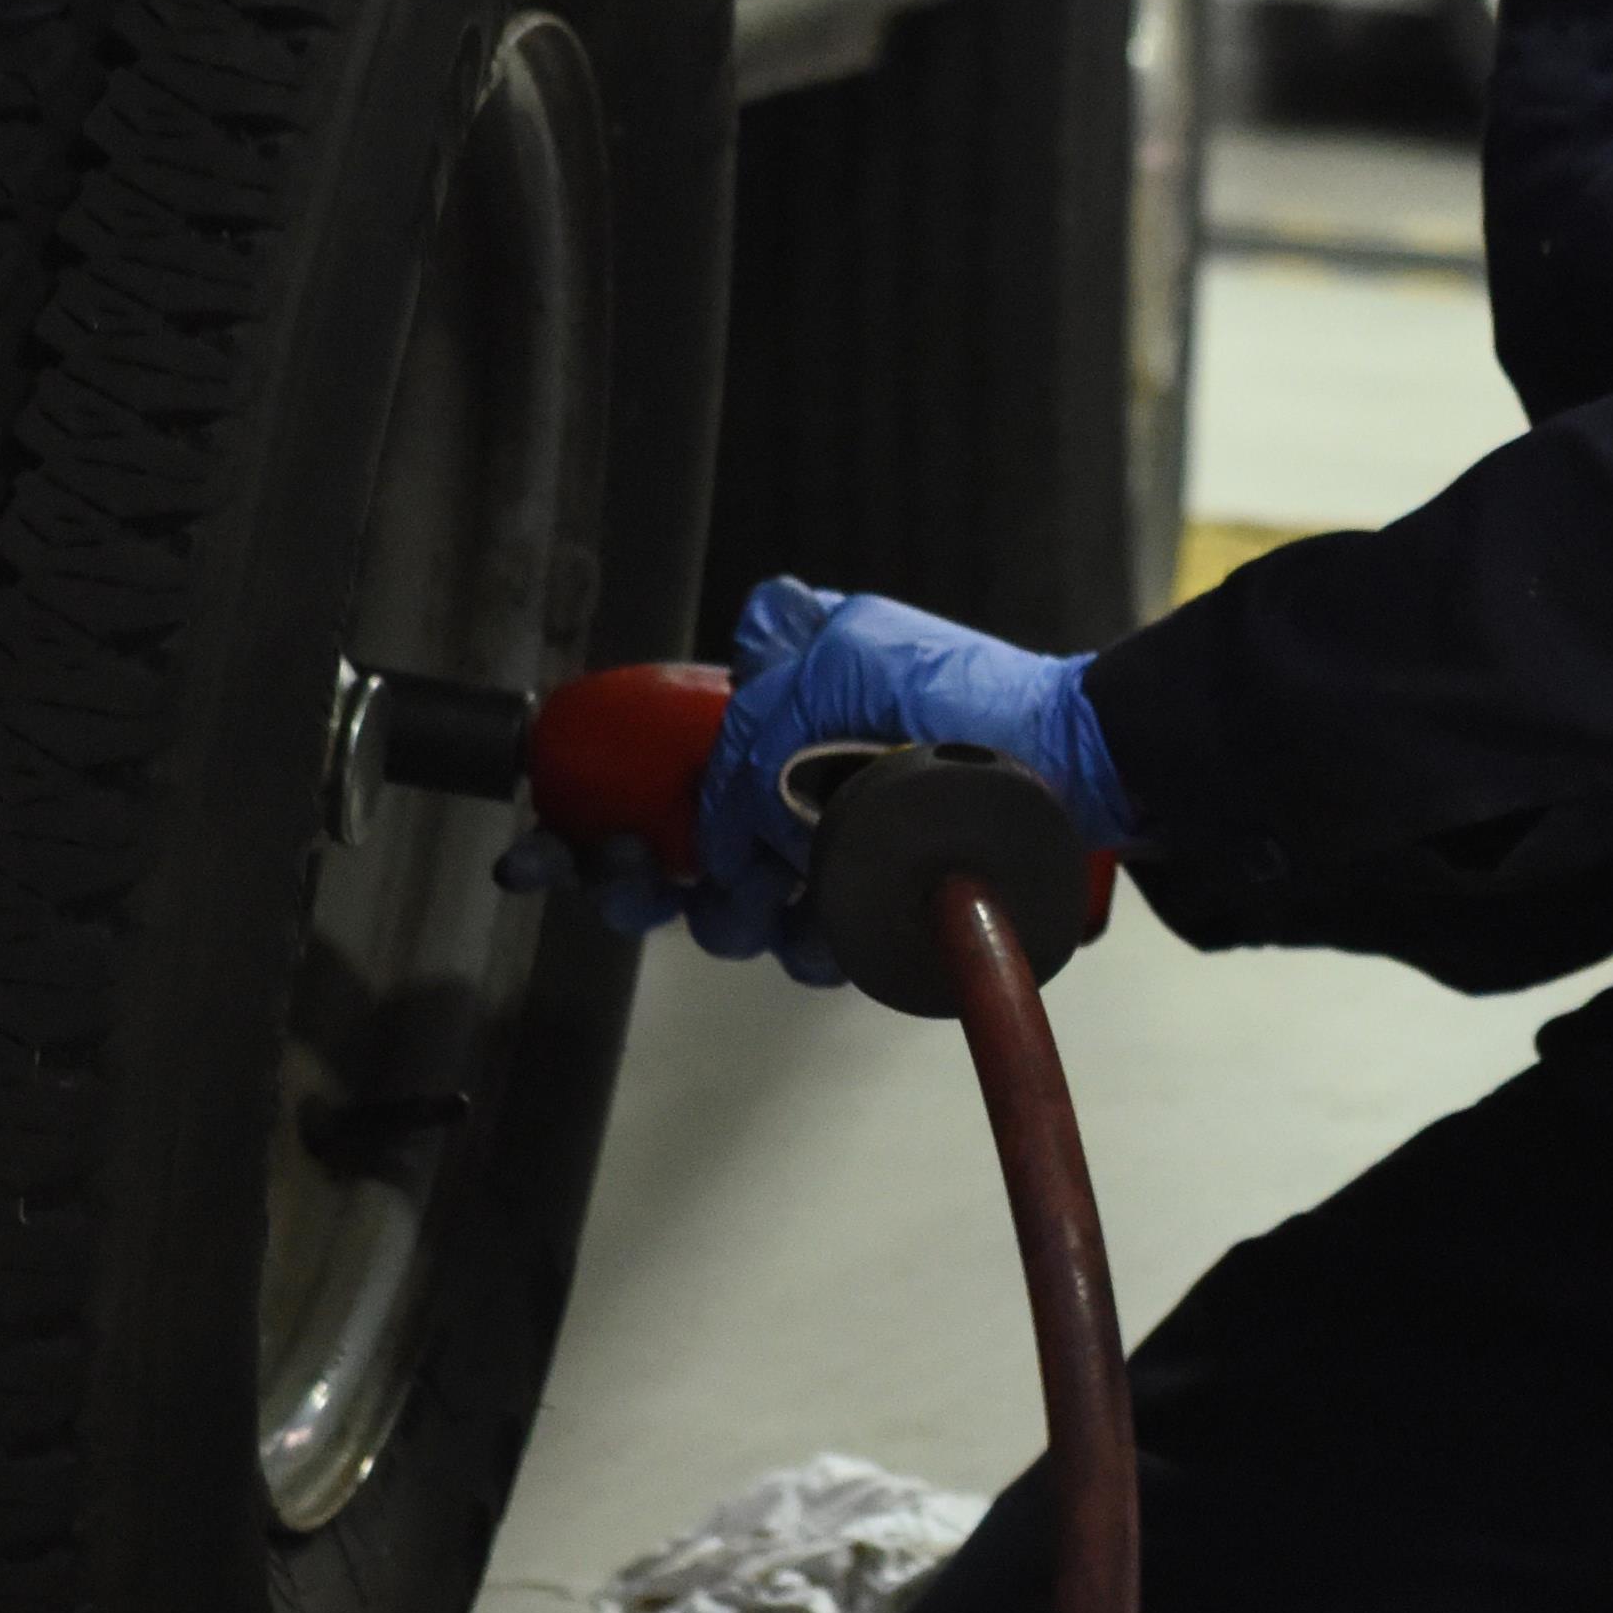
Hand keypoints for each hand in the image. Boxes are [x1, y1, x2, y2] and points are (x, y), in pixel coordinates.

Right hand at [494, 584, 1133, 980]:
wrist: (1069, 766)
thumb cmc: (959, 694)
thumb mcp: (834, 661)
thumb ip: (743, 724)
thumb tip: (706, 812)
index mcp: (770, 725)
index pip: (651, 777)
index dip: (587, 819)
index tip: (542, 855)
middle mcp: (791, 795)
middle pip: (676, 861)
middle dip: (648, 878)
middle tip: (645, 877)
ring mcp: (832, 857)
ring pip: (739, 917)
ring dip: (738, 915)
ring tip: (772, 895)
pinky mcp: (874, 913)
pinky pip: (812, 951)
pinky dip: (810, 944)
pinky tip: (824, 929)